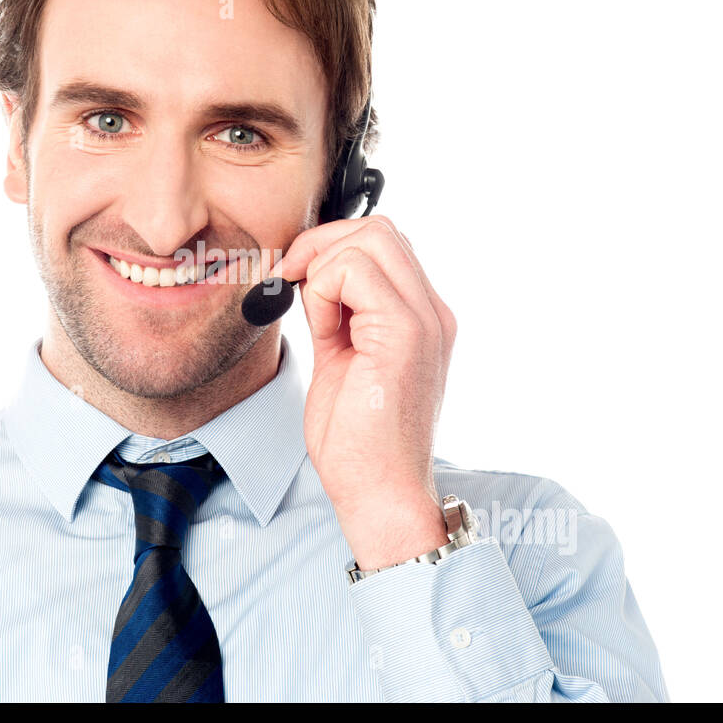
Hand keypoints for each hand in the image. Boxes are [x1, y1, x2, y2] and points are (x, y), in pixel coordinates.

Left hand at [269, 214, 457, 569]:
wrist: (379, 493)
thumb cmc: (359, 442)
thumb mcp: (342, 358)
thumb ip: (337, 314)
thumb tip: (312, 275)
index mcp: (421, 317)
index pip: (383, 244)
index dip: (332, 248)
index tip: (297, 279)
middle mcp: (432, 313)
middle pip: (380, 229)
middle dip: (323, 243)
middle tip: (290, 277)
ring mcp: (424, 320)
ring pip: (370, 238)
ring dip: (322, 266)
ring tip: (312, 315)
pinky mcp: (404, 333)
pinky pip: (354, 271)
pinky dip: (323, 287)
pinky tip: (320, 327)